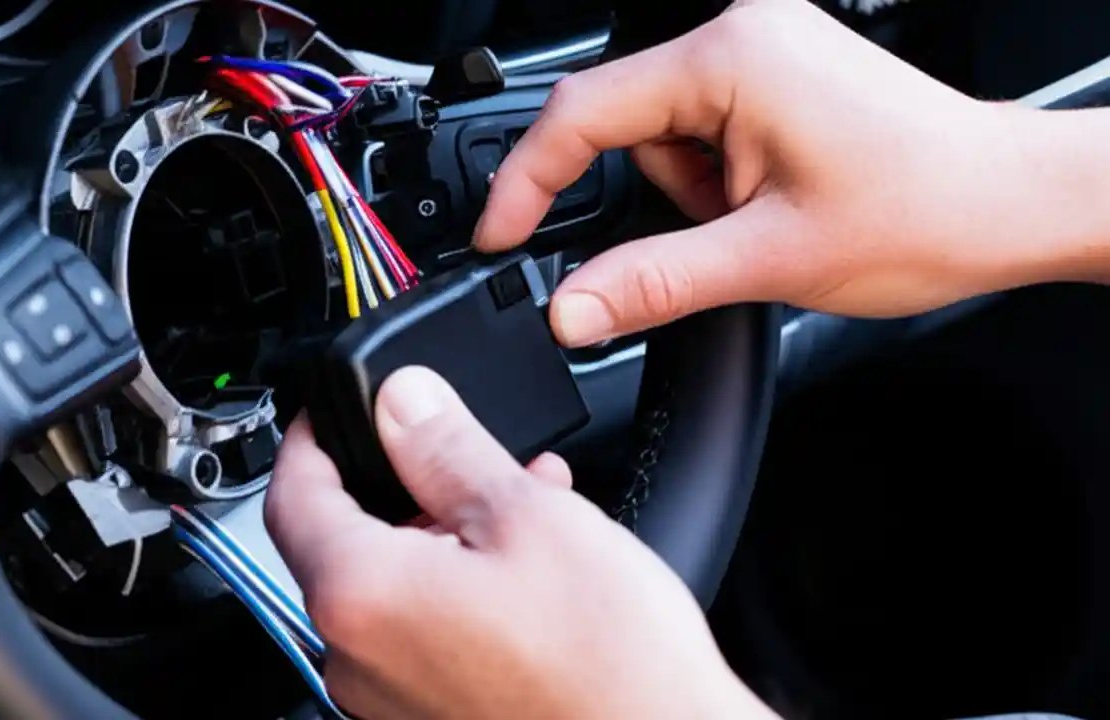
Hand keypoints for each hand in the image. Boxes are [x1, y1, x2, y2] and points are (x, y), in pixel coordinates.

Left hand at [266, 367, 774, 718]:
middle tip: (458, 449)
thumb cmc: (606, 665)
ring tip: (518, 502)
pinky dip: (453, 585)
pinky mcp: (428, 718)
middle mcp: (355, 660)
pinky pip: (418, 632)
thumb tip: (403, 400)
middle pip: (343, 541)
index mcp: (360, 596)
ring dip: (439, 532)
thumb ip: (446, 448)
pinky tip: (521, 563)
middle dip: (401, 484)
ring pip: (391, 585)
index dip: (313, 436)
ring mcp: (388, 701)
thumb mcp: (527, 516)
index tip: (335, 409)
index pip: (291, 493)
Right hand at [476, 0, 1109, 346]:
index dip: (528, 182)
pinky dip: (719, 180)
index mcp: (730, 58)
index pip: (583, 114)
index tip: (501, 236)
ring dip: (695, 195)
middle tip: (728, 235)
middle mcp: (744, 34)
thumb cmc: (928, 210)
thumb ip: (652, 283)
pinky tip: (776, 200)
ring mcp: (764, 50)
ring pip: (665, 135)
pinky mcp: (780, 73)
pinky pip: (705, 130)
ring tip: (769, 219)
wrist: (1013, 203)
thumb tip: (571, 309)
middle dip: (661, 198)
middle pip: (627, 125)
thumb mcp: (766, 259)